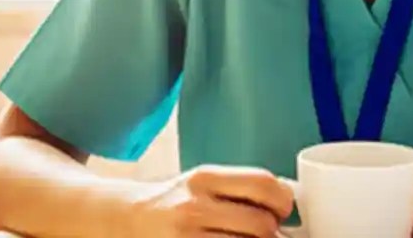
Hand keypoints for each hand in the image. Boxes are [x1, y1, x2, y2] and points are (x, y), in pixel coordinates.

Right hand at [126, 164, 294, 236]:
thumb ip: (240, 188)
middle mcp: (193, 207)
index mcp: (204, 179)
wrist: (123, 220)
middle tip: (269, 233)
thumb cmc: (172, 204)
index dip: (283, 200)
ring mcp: (185, 237)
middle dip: (273, 232)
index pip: (262, 184)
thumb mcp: (202, 183)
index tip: (283, 210)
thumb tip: (289, 199)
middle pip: (260, 224)